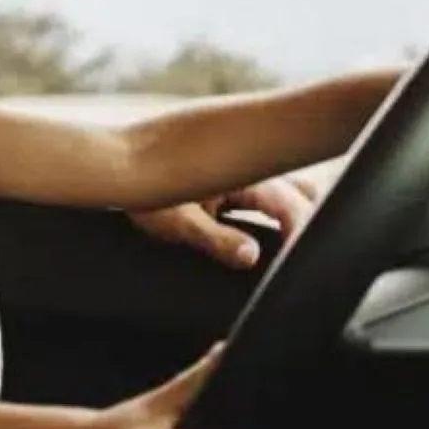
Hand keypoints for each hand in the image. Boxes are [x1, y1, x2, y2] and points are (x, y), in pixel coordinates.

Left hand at [128, 175, 318, 269]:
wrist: (118, 163)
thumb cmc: (143, 193)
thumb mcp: (176, 221)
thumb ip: (216, 239)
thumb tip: (251, 257)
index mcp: (241, 173)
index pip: (290, 204)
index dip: (301, 235)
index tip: (299, 266)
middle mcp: (247, 165)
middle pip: (300, 191)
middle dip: (309, 221)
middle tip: (304, 259)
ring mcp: (241, 166)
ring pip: (288, 186)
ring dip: (295, 211)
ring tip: (294, 247)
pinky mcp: (232, 172)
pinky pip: (268, 187)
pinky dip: (279, 206)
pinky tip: (274, 230)